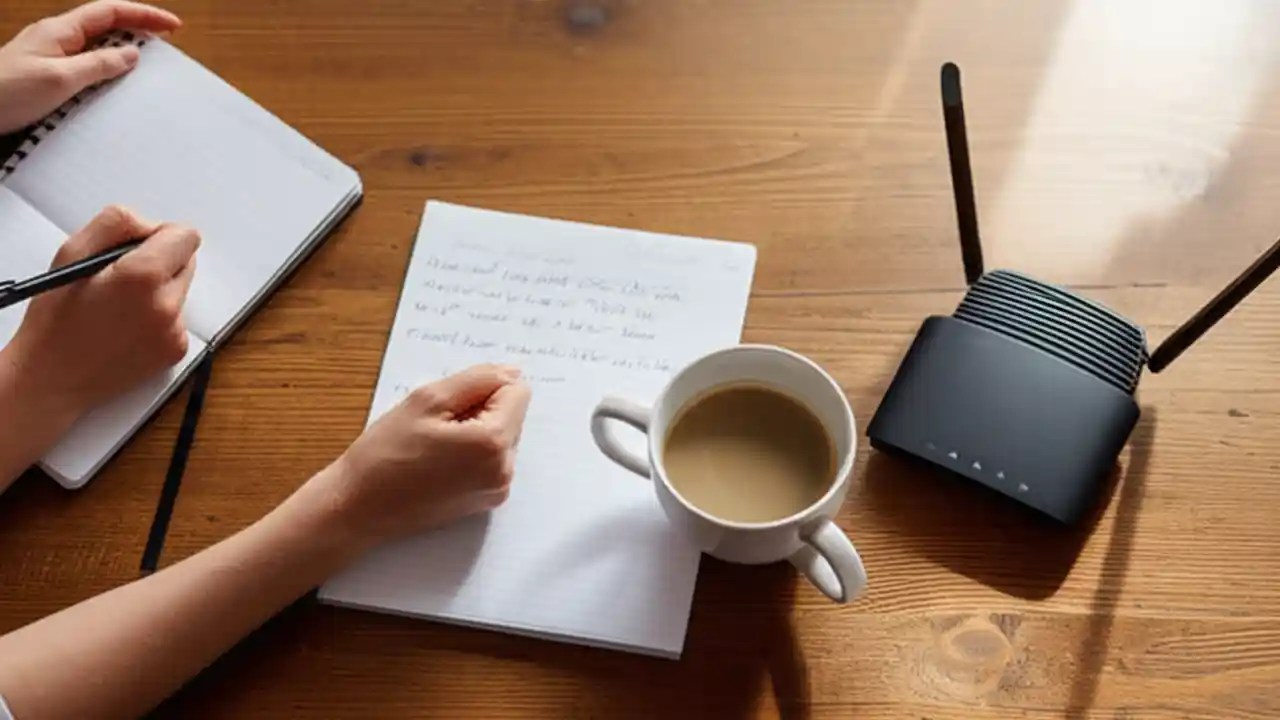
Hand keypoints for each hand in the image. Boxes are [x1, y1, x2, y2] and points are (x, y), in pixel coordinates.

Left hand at [0, 1, 180, 133]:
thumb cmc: (7, 93)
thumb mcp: (60, 79)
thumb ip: (98, 65)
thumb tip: (131, 54)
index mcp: (60, 31)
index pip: (110, 12)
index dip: (143, 15)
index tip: (172, 25)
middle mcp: (56, 39)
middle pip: (105, 25)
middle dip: (138, 29)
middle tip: (167, 43)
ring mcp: (50, 57)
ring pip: (96, 46)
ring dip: (124, 51)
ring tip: (149, 65)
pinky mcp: (47, 76)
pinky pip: (85, 66)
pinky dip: (107, 70)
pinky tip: (116, 85)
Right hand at [4, 206, 198, 425]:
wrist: (52, 378)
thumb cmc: (55, 319)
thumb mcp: (73, 253)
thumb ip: (118, 224)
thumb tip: (151, 225)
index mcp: (143, 276)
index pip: (186, 236)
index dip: (161, 236)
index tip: (139, 246)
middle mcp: (167, 306)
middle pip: (187, 262)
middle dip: (160, 262)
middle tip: (120, 279)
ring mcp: (175, 331)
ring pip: (181, 291)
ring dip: (159, 291)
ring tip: (119, 307)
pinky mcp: (176, 350)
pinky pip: (178, 318)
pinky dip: (159, 318)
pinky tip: (127, 328)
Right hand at [306, 365, 531, 545]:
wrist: (359, 508)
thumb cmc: (385, 453)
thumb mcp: (428, 400)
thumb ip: (478, 380)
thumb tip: (513, 372)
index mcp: (493, 443)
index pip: (517, 390)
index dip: (482, 388)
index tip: (448, 406)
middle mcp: (505, 470)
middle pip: (512, 415)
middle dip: (480, 410)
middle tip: (436, 427)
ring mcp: (498, 490)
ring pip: (503, 436)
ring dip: (475, 431)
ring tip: (435, 446)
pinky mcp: (487, 501)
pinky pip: (493, 460)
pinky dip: (473, 452)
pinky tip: (439, 462)